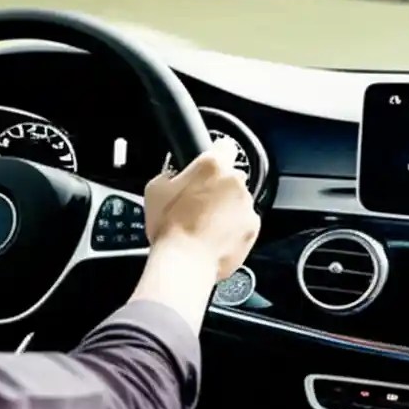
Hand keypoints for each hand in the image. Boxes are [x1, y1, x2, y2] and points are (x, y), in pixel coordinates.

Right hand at [143, 138, 260, 279]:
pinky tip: (214, 238)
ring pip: (238, 202)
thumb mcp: (155, 189)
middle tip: (198, 204)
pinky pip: (244, 223)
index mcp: (212, 165)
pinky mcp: (253, 228)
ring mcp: (247, 206)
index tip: (211, 165)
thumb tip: (174, 177)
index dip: (217, 154)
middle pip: (231, 178)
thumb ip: (170, 175)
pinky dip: (234, 229)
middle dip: (219, 188)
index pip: (224, 146)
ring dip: (226, 209)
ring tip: (205, 226)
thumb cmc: (169, 227)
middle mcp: (235, 182)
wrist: (185, 262)